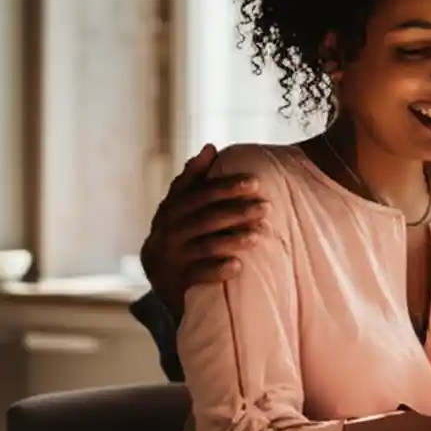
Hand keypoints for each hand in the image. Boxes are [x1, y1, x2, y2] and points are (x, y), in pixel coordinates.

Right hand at [140, 144, 269, 317]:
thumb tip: (209, 147)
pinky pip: (197, 276)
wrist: (164, 283)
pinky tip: (238, 266)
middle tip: (266, 207)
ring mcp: (169, 260)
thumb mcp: (181, 209)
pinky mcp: (175, 284)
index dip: (224, 186)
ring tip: (259, 234)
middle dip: (236, 211)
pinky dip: (217, 270)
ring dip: (233, 239)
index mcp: (169, 211)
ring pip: (203, 246)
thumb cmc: (182, 237)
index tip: (255, 181)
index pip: (197, 194)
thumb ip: (194, 180)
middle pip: (203, 218)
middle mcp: (165, 234)